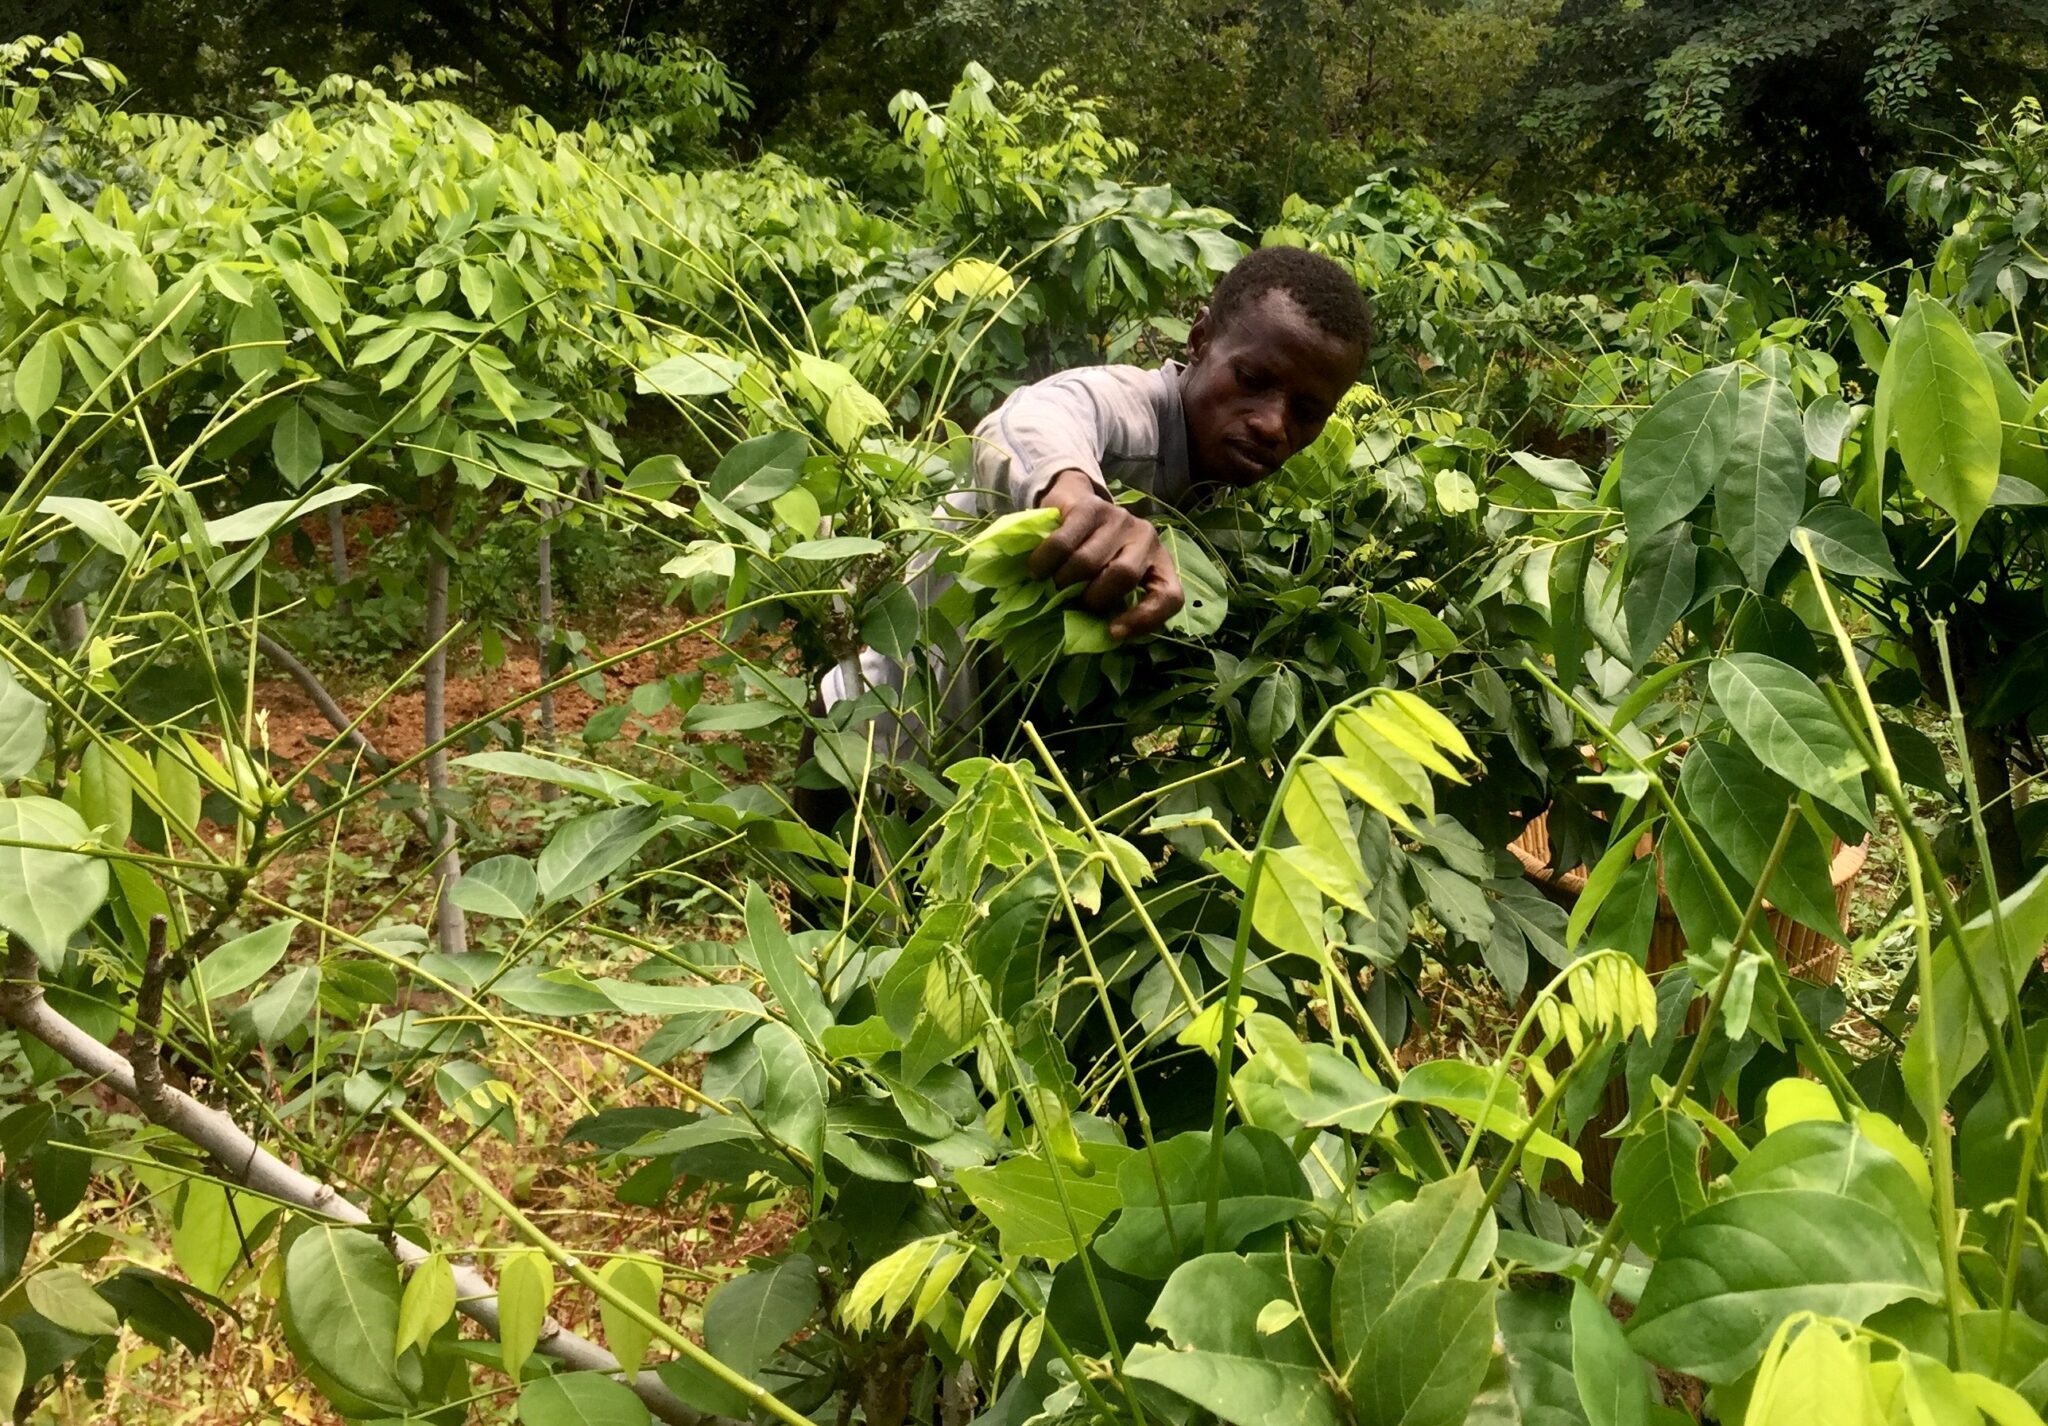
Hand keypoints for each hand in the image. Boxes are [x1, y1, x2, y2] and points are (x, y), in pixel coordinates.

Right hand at [1030, 469, 1184, 639]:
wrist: (1075, 504)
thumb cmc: (1094, 554)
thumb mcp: (1111, 581)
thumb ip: (1112, 604)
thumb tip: (1099, 634)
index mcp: (1159, 563)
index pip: (1170, 596)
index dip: (1144, 619)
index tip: (1113, 632)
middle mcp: (1146, 537)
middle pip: (1123, 575)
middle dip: (1093, 597)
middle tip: (1074, 601)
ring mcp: (1119, 519)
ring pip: (1087, 562)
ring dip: (1063, 581)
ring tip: (1054, 582)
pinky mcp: (1089, 508)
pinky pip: (1061, 545)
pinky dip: (1044, 563)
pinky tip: (1038, 569)